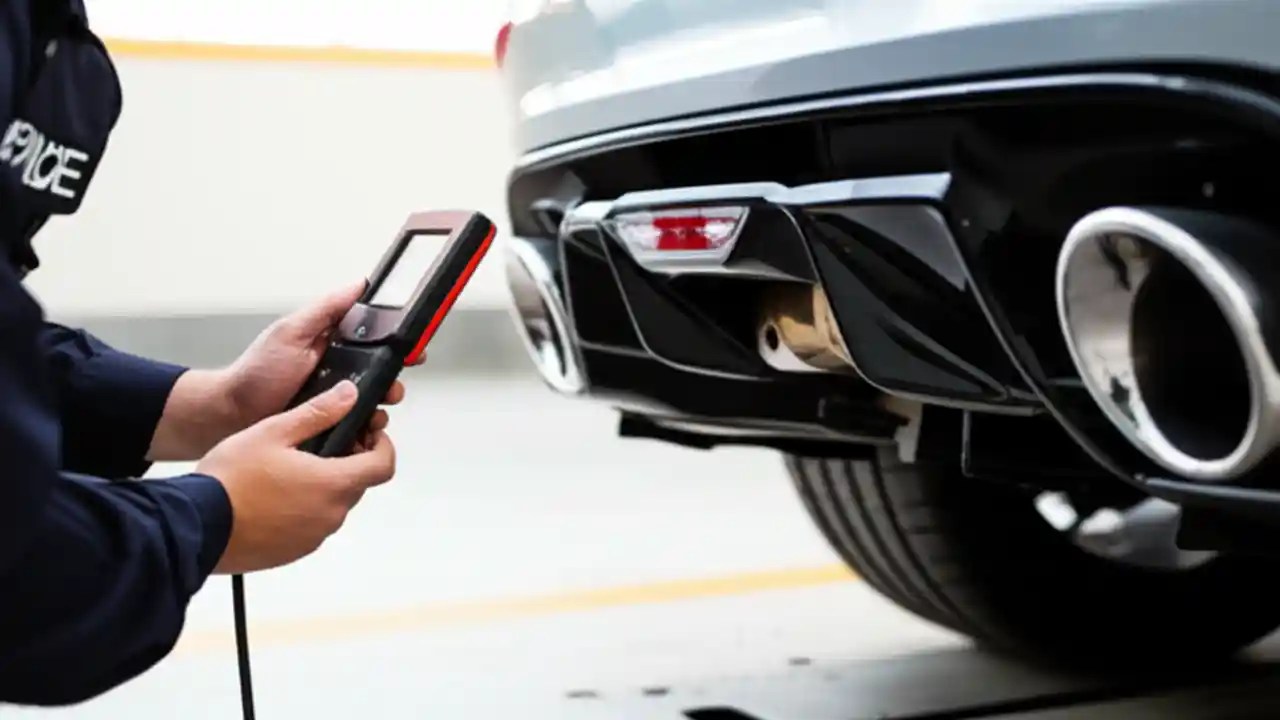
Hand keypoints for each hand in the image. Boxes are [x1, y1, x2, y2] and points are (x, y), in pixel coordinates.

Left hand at [148, 280, 422, 460]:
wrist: (234, 415)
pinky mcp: (334, 421)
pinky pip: (361, 423)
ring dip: (384, 403)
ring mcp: (337, 397)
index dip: (397, 338)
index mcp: (333, 341)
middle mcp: (339, 368)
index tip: (413, 342)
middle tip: (395, 382)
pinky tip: (367, 428)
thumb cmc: (257, 372)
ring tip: (379, 409)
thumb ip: (326, 309)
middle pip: (383, 368)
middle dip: (396, 374)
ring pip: (377, 398)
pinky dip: (369, 426)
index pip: (376, 334)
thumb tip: (358, 285)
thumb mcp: (292, 332)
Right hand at [200, 380, 395, 573]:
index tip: (370, 435)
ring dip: (323, 486)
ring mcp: (313, 537)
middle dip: (348, 462)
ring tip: (289, 468)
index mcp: (333, 484)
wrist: (194, 526)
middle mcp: (330, 515)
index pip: (383, 466)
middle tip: (322, 444)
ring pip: (333, 505)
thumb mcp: (274, 431)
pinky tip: (274, 495)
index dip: (383, 446)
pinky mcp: (293, 552)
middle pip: (357, 484)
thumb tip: (349, 396)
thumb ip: (318, 413)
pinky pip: (311, 526)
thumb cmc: (231, 479)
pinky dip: (303, 509)